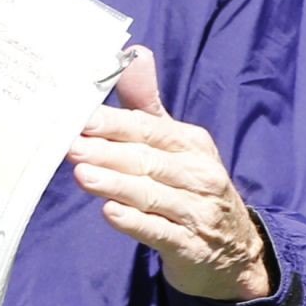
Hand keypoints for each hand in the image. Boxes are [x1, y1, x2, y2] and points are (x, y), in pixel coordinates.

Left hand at [70, 48, 274, 302]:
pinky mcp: (189, 247)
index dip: (115, 124)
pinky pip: (159, 231)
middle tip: (71, 146)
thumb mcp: (175, 145)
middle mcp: (199, 175)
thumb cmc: (191, 188)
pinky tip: (110, 213)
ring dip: (116, 184)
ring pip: (151, 194)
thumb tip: (133, 54)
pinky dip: (135, 223)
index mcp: (193, 144)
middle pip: (148, 160)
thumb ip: (147, 104)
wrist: (234, 251)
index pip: (150, 129)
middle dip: (108, 153)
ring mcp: (197, 212)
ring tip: (83, 175)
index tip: (81, 119)